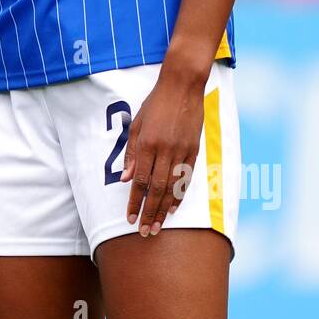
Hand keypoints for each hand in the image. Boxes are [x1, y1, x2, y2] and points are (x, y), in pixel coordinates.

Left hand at [120, 71, 205, 236]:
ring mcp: (181, 151)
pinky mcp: (194, 150)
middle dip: (149, 213)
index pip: (139, 181)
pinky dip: (180, 194)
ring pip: (172, 187)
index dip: (134, 202)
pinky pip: (186, 177)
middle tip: (145, 232)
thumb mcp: (136, 125)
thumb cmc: (155, 104)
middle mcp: (164, 151)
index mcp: (147, 144)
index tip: (130, 218)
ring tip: (158, 226)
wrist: (182, 86)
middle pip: (156, 189)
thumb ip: (131, 153)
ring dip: (164, 209)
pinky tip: (174, 208)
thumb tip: (125, 179)